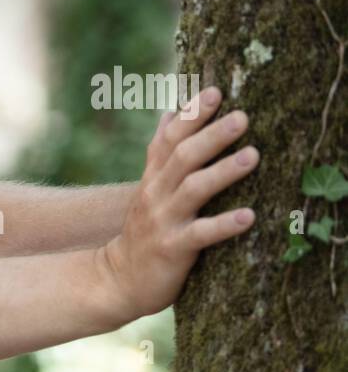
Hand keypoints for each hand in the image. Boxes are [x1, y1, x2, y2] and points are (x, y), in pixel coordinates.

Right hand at [98, 86, 258, 320]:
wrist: (118, 279)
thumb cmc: (144, 230)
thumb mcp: (148, 187)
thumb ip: (161, 153)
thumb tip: (170, 112)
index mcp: (153, 178)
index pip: (168, 139)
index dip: (190, 115)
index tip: (214, 92)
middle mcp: (156, 194)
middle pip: (182, 158)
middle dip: (211, 135)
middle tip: (242, 117)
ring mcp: (163, 221)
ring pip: (192, 190)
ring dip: (223, 171)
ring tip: (252, 155)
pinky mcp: (173, 248)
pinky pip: (200, 234)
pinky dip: (224, 224)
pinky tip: (248, 216)